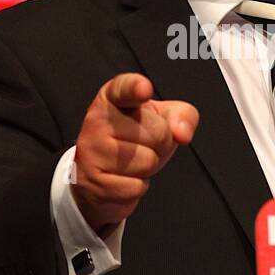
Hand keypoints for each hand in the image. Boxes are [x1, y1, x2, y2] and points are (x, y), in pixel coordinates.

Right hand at [70, 73, 198, 235]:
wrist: (100, 177)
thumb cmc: (134, 141)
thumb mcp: (161, 119)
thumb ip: (181, 116)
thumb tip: (182, 134)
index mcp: (113, 97)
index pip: (125, 88)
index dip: (136, 88)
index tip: (145, 89)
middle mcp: (97, 119)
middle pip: (158, 132)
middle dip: (161, 144)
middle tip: (142, 145)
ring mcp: (92, 151)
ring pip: (148, 162)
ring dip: (149, 167)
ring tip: (132, 161)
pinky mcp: (92, 181)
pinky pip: (136, 187)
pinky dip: (137, 187)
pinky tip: (122, 178)